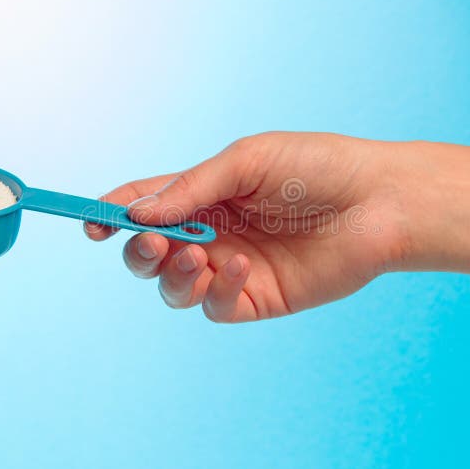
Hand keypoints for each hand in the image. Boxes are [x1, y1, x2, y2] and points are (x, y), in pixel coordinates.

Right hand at [85, 132, 407, 321]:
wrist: (379, 201)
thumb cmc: (317, 166)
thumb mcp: (247, 160)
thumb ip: (191, 187)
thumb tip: (136, 214)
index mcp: (206, 192)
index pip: (145, 204)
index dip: (112, 214)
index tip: (90, 223)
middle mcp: (213, 232)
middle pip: (150, 253)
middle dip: (138, 251)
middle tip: (149, 241)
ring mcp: (232, 268)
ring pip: (175, 286)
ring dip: (173, 274)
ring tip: (198, 254)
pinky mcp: (257, 297)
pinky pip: (216, 307)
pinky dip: (217, 290)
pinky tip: (241, 265)